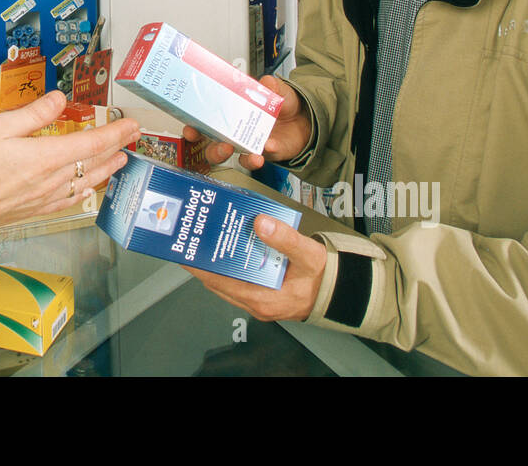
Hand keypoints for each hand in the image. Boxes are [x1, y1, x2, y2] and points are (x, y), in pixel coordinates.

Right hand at [0, 90, 140, 227]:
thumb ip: (33, 114)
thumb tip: (59, 99)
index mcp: (46, 156)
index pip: (92, 143)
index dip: (115, 133)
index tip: (131, 124)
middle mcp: (52, 180)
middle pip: (95, 163)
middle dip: (117, 148)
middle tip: (133, 138)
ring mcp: (45, 197)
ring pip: (87, 183)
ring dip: (107, 170)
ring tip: (120, 161)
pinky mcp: (35, 209)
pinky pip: (70, 200)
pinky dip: (86, 191)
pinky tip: (88, 189)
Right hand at [183, 75, 311, 171]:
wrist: (306, 120)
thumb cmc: (284, 105)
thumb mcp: (277, 90)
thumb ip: (271, 85)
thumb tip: (265, 82)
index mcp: (232, 114)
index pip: (206, 123)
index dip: (194, 127)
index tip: (191, 129)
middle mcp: (237, 133)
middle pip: (214, 147)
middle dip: (214, 150)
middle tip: (222, 145)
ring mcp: (250, 145)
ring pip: (235, 158)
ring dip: (239, 157)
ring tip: (247, 153)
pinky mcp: (266, 154)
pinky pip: (260, 157)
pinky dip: (264, 153)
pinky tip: (269, 146)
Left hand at [184, 215, 327, 321]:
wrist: (342, 292)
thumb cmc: (324, 277)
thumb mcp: (309, 255)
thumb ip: (285, 239)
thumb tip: (260, 223)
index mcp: (262, 299)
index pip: (220, 282)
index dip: (199, 267)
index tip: (185, 251)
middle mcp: (256, 304)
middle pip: (218, 282)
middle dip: (203, 262)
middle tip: (192, 238)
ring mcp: (258, 302)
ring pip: (227, 283)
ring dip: (215, 263)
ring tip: (206, 240)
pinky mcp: (262, 296)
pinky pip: (238, 281)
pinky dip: (230, 266)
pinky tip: (229, 248)